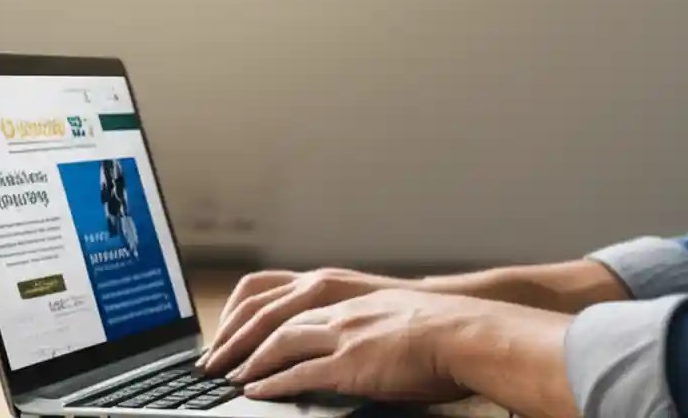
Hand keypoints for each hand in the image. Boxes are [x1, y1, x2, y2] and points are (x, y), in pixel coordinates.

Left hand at [227, 289, 474, 403]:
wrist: (469, 333)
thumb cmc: (450, 329)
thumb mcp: (405, 315)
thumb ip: (380, 324)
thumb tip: (377, 342)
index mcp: (353, 296)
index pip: (291, 299)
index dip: (260, 316)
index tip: (241, 331)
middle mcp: (342, 308)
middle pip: (274, 316)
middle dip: (240, 337)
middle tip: (219, 357)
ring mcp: (344, 334)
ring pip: (279, 342)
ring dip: (248, 360)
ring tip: (229, 376)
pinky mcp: (349, 364)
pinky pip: (297, 374)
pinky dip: (271, 383)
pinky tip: (255, 392)